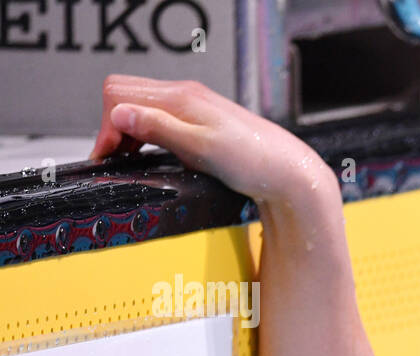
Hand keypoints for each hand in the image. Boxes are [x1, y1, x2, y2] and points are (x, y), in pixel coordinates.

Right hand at [88, 74, 337, 205]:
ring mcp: (194, 107)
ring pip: (141, 107)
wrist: (289, 174)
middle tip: (116, 159)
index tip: (110, 157)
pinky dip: (147, 136)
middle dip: (113, 126)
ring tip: (131, 160)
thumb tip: (119, 115)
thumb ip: (160, 129)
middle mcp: (186, 96)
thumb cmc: (254, 163)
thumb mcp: (201, 149)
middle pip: (126, 95)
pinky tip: (153, 156)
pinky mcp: (201, 122)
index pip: (119, 95)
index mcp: (181, 97)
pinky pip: (160, 119)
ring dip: (129, 132)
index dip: (107, 126)